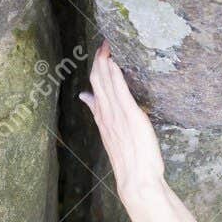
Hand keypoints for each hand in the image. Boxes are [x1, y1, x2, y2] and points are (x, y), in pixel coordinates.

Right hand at [80, 42, 165, 201]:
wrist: (136, 179)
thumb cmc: (129, 160)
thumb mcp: (112, 135)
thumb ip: (99, 114)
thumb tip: (86, 96)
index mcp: (102, 117)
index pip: (95, 87)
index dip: (96, 69)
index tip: (99, 53)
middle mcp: (107, 114)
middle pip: (97, 81)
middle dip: (99, 60)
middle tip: (103, 42)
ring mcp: (117, 115)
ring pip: (106, 83)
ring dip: (105, 62)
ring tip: (107, 45)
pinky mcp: (131, 116)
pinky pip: (120, 92)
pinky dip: (115, 75)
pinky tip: (114, 62)